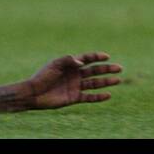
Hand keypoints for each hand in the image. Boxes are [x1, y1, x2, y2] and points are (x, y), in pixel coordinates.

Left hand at [0, 52, 121, 111]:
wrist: (34, 94)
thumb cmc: (42, 76)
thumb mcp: (54, 65)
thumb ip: (68, 60)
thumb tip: (81, 61)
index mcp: (70, 64)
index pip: (87, 58)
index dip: (97, 57)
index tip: (106, 56)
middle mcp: (75, 74)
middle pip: (94, 70)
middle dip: (106, 69)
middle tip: (119, 68)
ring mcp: (76, 86)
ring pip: (94, 83)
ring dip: (106, 82)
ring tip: (118, 80)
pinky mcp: (74, 97)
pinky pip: (89, 97)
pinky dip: (99, 97)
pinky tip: (108, 95)